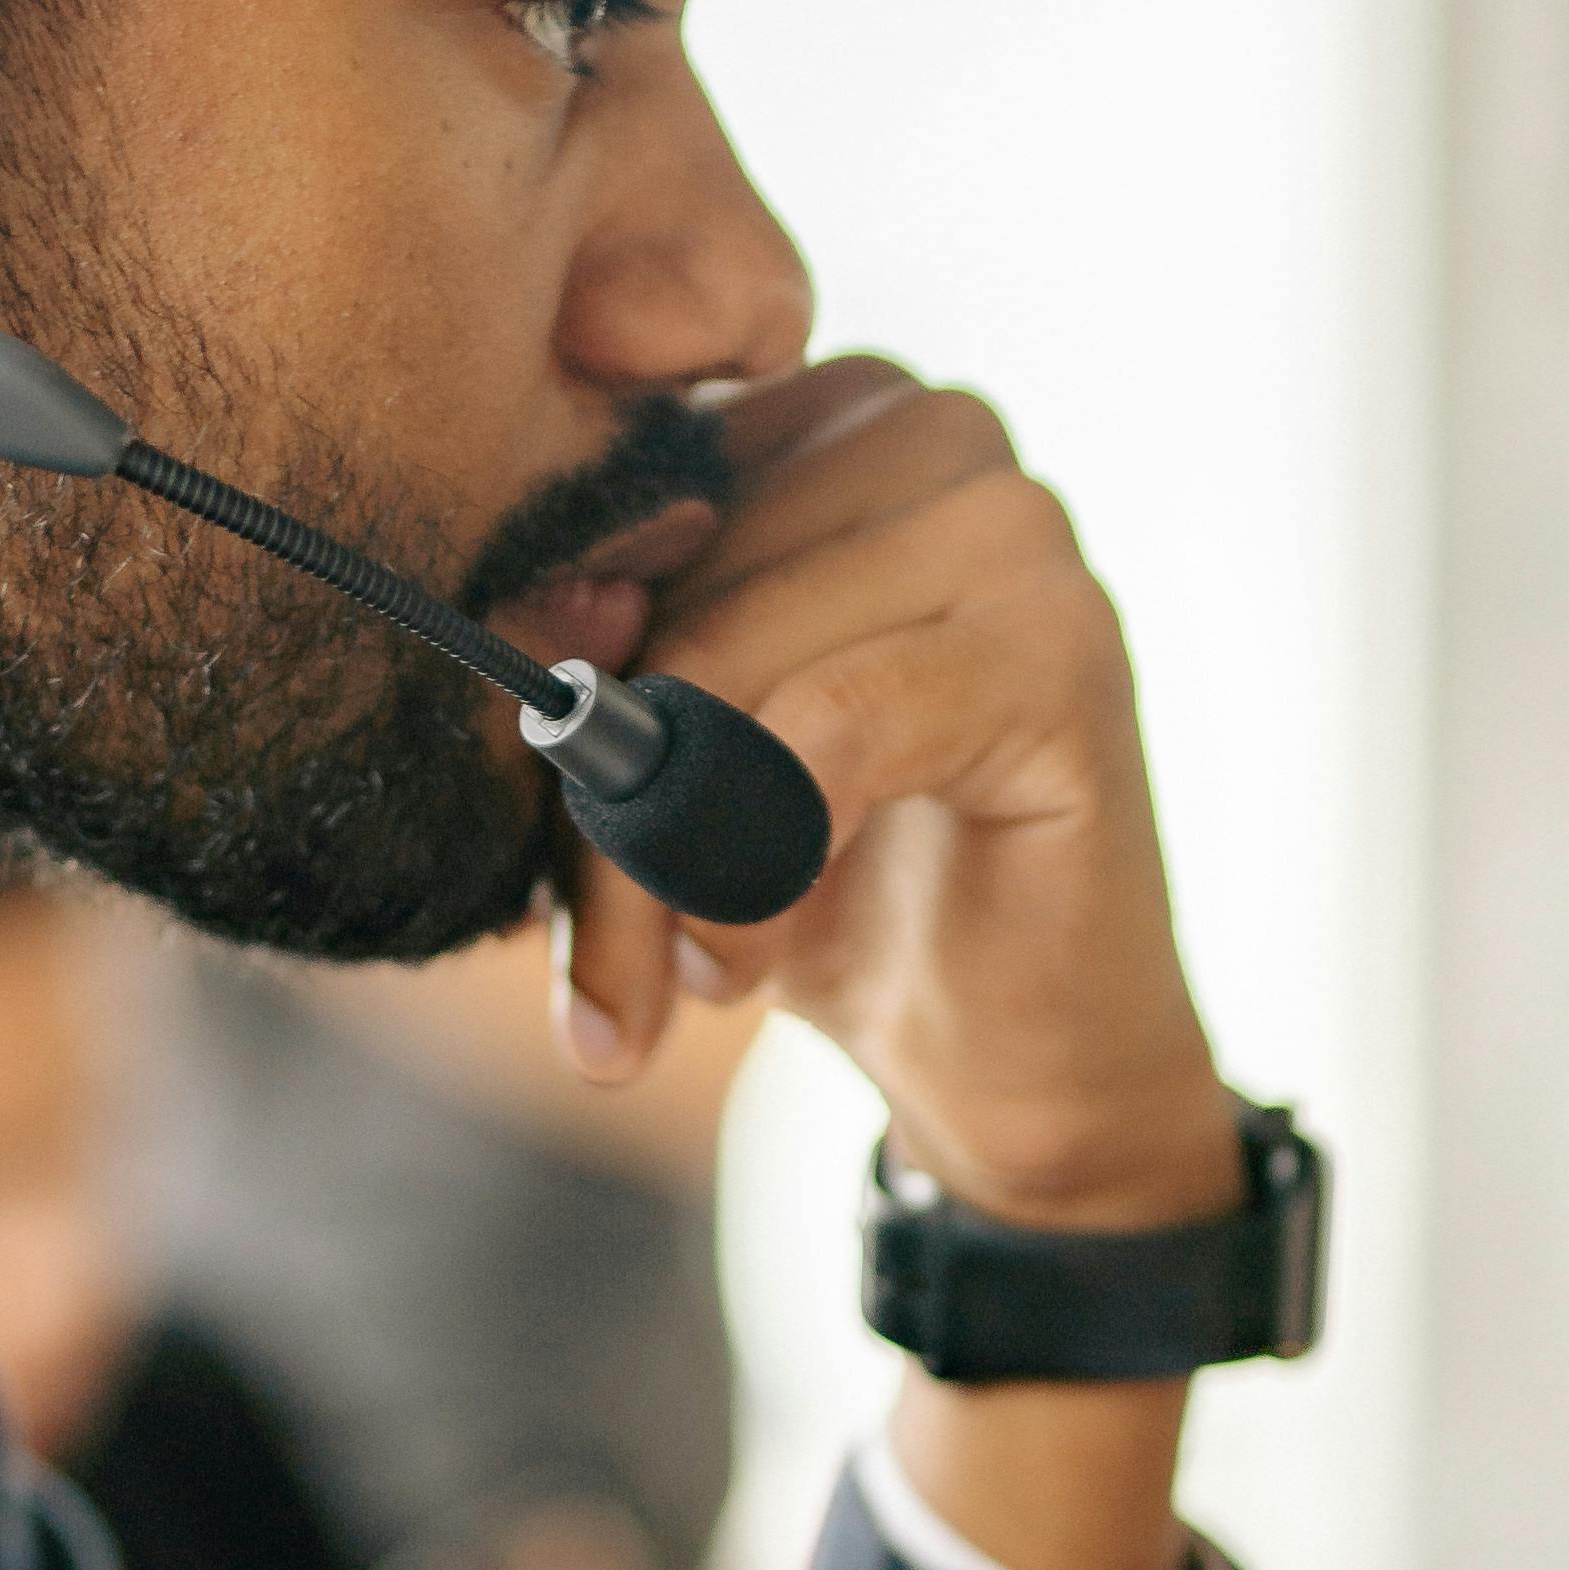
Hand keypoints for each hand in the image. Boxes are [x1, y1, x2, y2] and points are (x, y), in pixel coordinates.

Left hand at [547, 365, 1244, 1569]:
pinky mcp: (1065, 655)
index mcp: (828, 444)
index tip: (539, 857)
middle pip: (672, 535)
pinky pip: (840, 692)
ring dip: (669, 824)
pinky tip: (758, 974)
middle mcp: (935, 444)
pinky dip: (759, 841)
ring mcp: (1019, 532)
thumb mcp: (669, 813)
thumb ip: (595, 695)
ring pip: (741, 615)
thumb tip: (503, 653)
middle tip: (597, 976)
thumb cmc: (844, 947)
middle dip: (600, 765)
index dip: (558, 649)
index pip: (626, 473)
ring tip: (679, 986)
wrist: (1022, 1126)